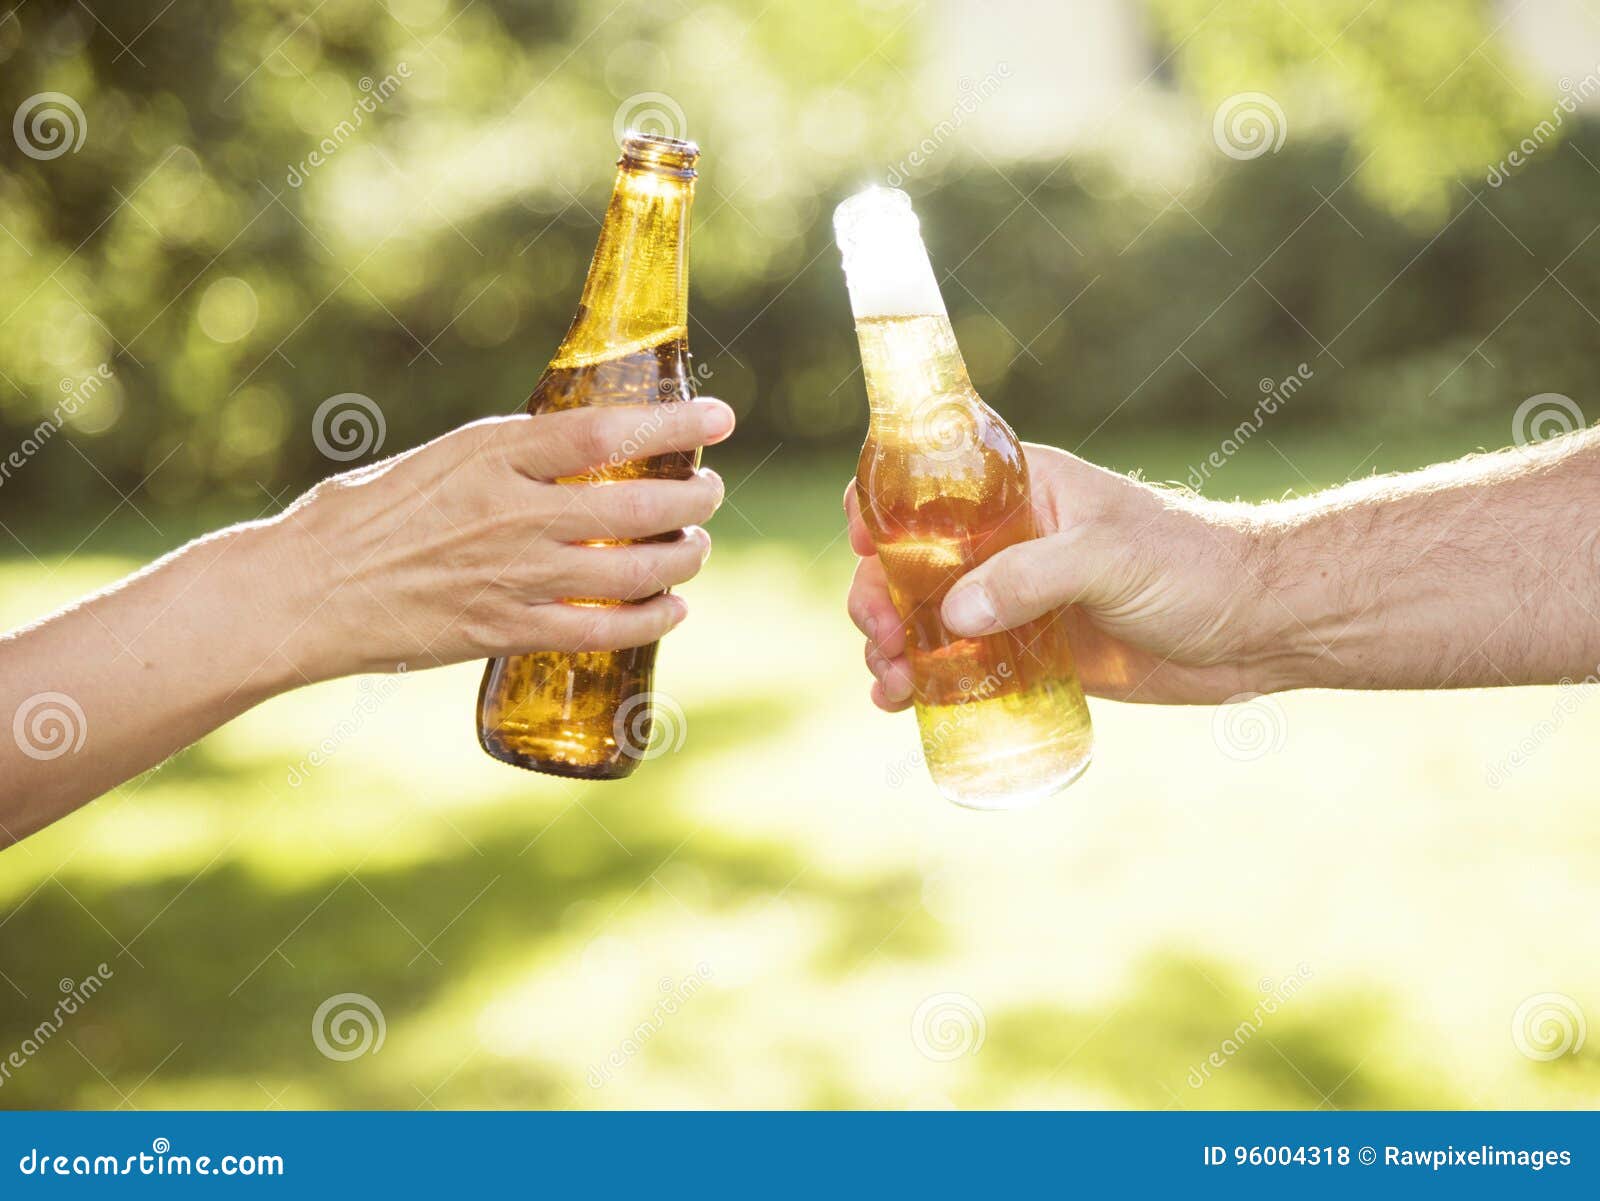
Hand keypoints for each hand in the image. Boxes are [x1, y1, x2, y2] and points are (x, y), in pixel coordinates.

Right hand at [268, 398, 734, 680]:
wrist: (306, 590)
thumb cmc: (366, 514)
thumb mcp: (442, 458)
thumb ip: (511, 456)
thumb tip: (576, 450)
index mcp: (492, 455)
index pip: (608, 431)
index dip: (676, 426)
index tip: (722, 419)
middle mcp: (512, 513)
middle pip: (637, 504)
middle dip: (694, 498)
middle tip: (711, 491)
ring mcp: (513, 577)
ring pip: (633, 570)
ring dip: (683, 558)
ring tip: (695, 546)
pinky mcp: (506, 631)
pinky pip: (602, 631)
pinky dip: (650, 619)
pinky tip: (672, 608)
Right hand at [845, 442, 1285, 706]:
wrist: (1257, 629)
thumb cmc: (1193, 566)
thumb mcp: (1109, 556)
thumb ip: (1032, 577)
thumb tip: (952, 616)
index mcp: (1020, 491)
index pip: (931, 481)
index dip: (882, 504)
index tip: (861, 543)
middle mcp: (1007, 542)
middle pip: (912, 561)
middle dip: (879, 595)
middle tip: (882, 633)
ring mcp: (1015, 601)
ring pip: (927, 618)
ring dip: (892, 644)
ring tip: (888, 679)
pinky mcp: (1031, 654)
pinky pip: (961, 665)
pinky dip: (923, 682)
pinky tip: (901, 703)